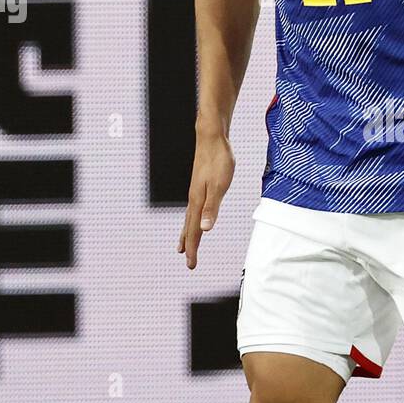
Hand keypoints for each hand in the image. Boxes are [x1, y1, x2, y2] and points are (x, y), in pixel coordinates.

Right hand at [178, 128, 234, 268]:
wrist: (211, 138)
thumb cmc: (218, 160)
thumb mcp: (219, 186)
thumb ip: (212, 208)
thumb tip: (206, 230)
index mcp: (198, 201)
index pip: (194, 230)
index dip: (193, 248)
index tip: (191, 265)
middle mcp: (194, 199)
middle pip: (190, 227)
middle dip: (189, 245)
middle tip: (189, 262)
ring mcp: (196, 192)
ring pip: (190, 219)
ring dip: (188, 234)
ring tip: (184, 246)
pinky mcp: (200, 186)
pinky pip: (193, 209)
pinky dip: (192, 220)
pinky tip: (195, 219)